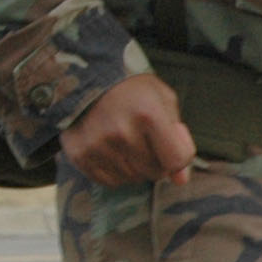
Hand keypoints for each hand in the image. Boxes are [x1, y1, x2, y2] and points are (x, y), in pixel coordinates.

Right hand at [60, 73, 198, 187]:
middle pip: (155, 172)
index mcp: (147, 114)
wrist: (85, 80)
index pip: (177, 160)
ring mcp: (98, 146)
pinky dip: (115, 171)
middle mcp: (121, 133)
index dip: (180, 157)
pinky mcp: (80, 156)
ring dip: (135, 166)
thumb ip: (178, 139)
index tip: (171, 144)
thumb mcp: (163, 100)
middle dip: (156, 161)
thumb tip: (180, 180)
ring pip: (133, 178)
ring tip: (126, 141)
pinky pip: (110, 181)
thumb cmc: (131, 89)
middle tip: (145, 140)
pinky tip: (111, 150)